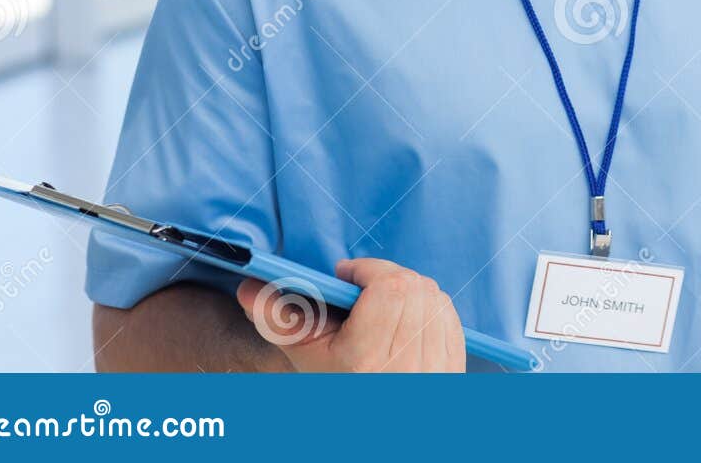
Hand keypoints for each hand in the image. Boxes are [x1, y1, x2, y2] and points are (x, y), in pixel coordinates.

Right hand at [236, 257, 466, 372]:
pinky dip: (430, 308)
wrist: (377, 430)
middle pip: (413, 288)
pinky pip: (449, 318)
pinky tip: (408, 318)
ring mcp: (436, 370)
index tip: (347, 273)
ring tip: (383, 302)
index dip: (370, 270)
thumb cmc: (334, 388)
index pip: (389, 288)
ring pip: (434, 298)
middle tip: (363, 285)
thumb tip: (247, 287)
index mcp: (369, 360)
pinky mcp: (453, 370)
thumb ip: (279, 319)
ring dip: (410, 291)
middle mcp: (408, 367)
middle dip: (388, 278)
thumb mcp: (305, 357)